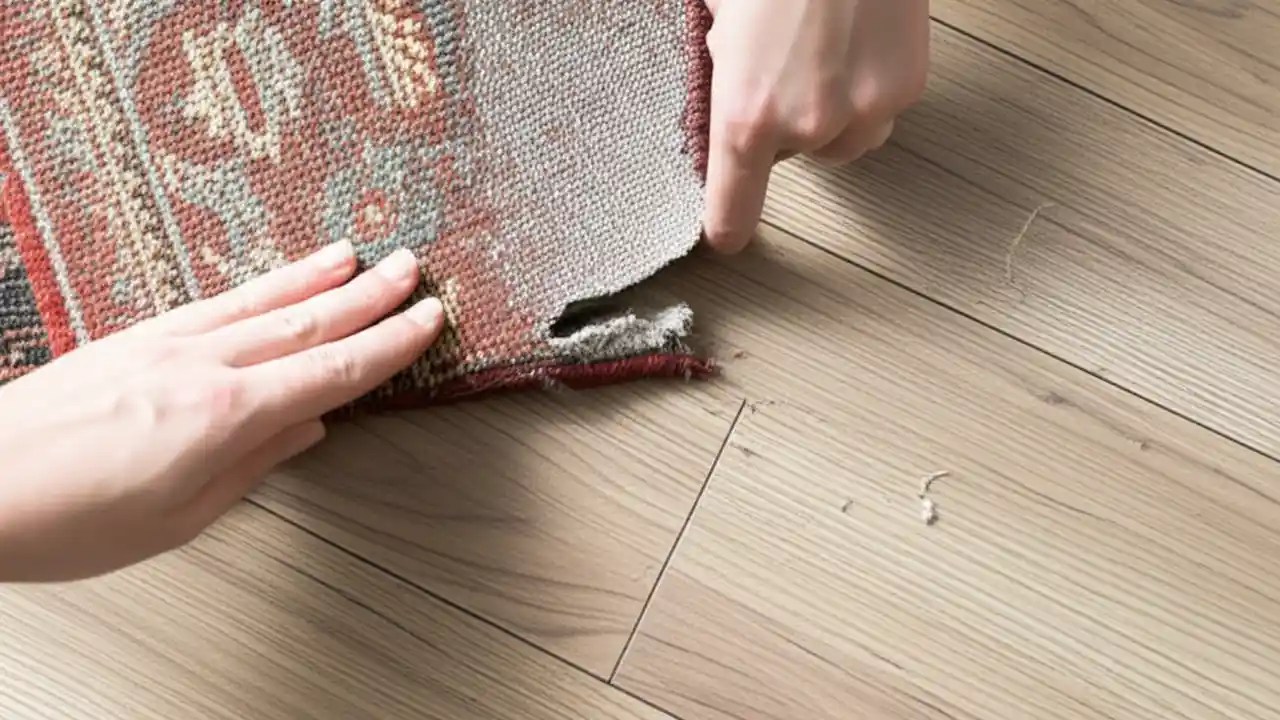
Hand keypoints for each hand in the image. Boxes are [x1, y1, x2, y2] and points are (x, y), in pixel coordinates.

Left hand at [0, 240, 443, 581]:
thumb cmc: (66, 518)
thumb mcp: (179, 518)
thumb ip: (253, 466)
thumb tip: (306, 430)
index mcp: (225, 415)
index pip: (333, 371)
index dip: (388, 345)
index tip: (426, 321)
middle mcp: (203, 366)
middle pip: (309, 323)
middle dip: (369, 297)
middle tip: (412, 270)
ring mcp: (167, 344)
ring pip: (265, 302)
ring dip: (320, 278)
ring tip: (358, 255)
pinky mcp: (136, 338)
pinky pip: (218, 301)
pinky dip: (260, 285)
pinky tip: (278, 278)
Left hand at [701, 0, 930, 251]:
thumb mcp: (718, 21)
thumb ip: (720, 73)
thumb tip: (718, 100)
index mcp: (745, 116)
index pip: (732, 210)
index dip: (726, 226)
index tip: (726, 236)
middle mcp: (807, 128)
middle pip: (791, 160)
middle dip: (783, 123)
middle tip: (780, 65)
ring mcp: (863, 112)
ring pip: (842, 141)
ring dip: (830, 112)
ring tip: (822, 50)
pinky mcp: (905, 91)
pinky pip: (879, 112)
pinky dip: (867, 87)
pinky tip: (856, 41)